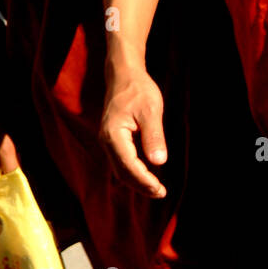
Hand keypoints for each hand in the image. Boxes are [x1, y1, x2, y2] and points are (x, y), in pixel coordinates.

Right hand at [100, 62, 167, 197]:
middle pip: (122, 171)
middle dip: (141, 185)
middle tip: (161, 193)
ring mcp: (108, 141)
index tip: (159, 189)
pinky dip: (133, 171)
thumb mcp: (151, 110)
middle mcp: (106, 141)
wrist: (123, 75)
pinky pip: (121, 161)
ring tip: (156, 189)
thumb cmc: (138, 90)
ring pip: (120, 169)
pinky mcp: (112, 139)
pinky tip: (146, 175)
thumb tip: (159, 161)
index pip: (128, 165)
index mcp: (113, 134)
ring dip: (137, 181)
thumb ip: (154, 136)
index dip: (144, 180)